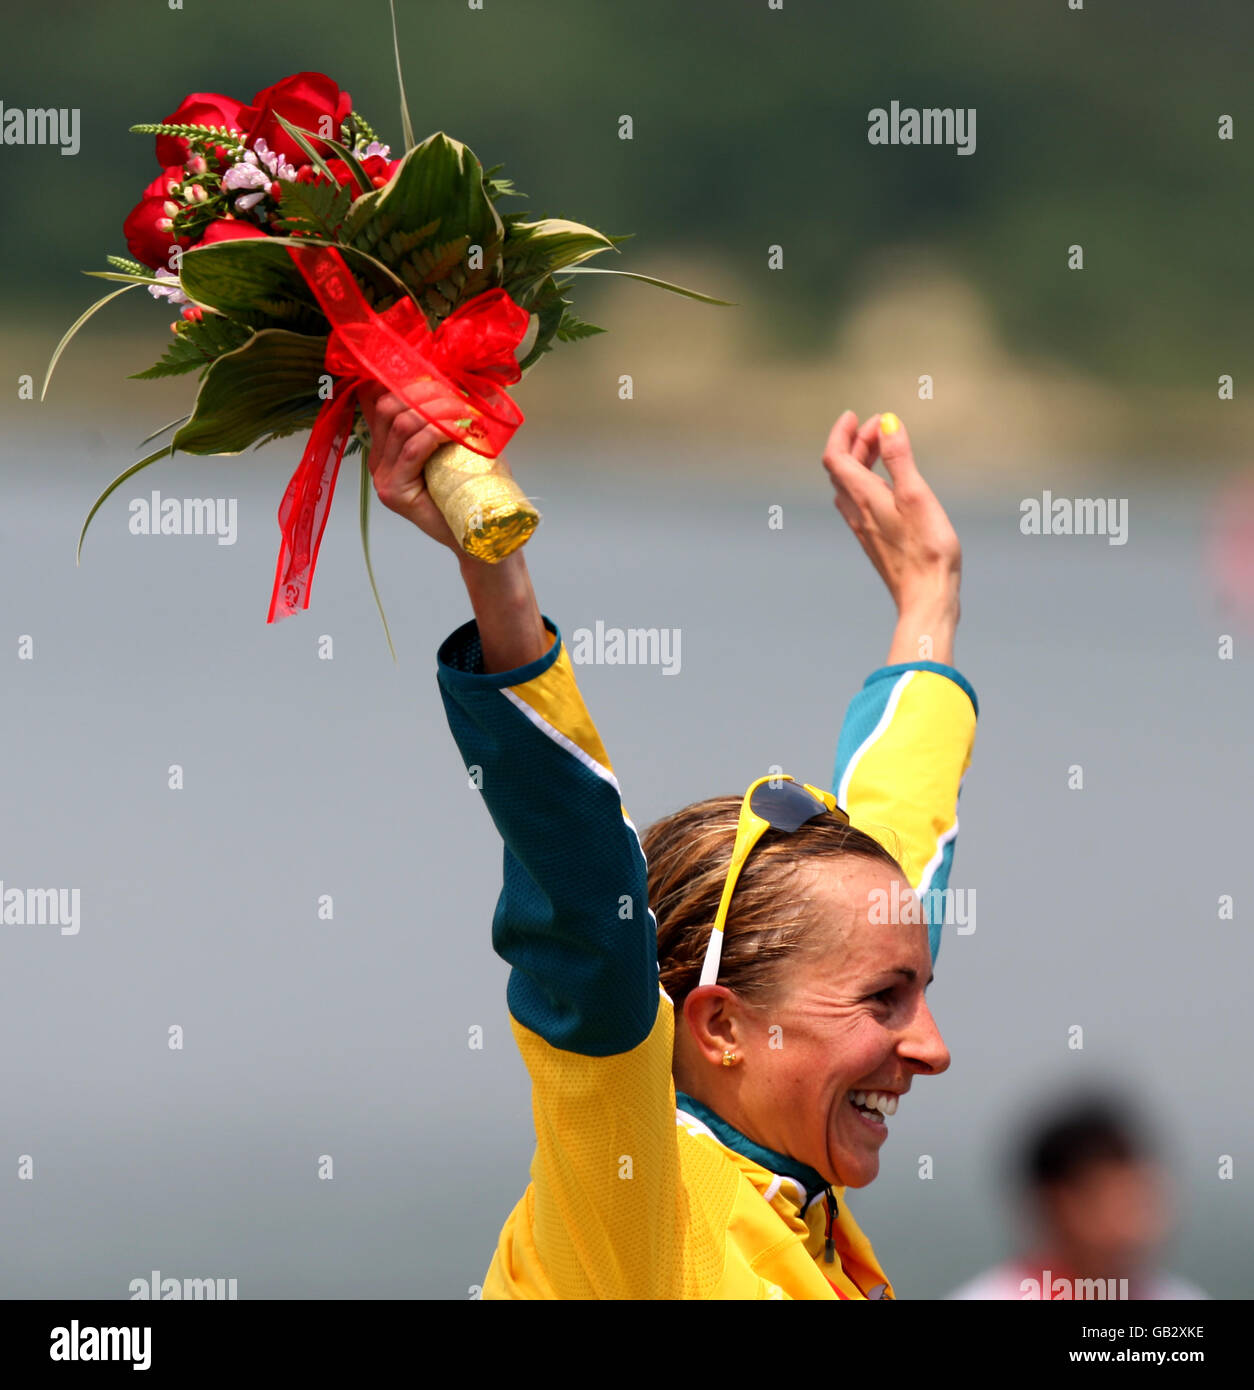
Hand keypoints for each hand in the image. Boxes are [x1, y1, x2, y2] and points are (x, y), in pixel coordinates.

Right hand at [358, 384, 470, 552]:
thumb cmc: (472, 488)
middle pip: (389, 406)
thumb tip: (448, 379)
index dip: (410, 382)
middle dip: (426, 393)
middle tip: (458, 396)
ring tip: (465, 412)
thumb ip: (444, 417)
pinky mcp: (395, 492)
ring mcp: (384, 478)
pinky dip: (436, 432)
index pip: (383, 400)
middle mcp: (379, 460)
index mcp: (388, 446)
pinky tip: (457, 430)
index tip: (440, 376)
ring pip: (402, 424)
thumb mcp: (458, 443)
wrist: (477, 534)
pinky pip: (412, 449)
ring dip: (437, 411)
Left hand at [822, 410, 961, 663]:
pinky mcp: (875, 542)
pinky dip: (866, 483)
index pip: (835, 458)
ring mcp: (864, 529)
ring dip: (859, 462)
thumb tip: (885, 423)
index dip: (840, 433)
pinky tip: (886, 487)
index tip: (854, 415)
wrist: (926, 599)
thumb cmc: (928, 550)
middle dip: (854, 443)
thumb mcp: (916, 496)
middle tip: (878, 427)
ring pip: (848, 487)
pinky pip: (859, 504)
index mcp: (864, 498)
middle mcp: (857, 513)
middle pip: (841, 470)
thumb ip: (899, 458)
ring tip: (883, 449)